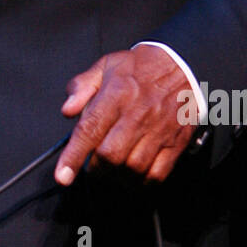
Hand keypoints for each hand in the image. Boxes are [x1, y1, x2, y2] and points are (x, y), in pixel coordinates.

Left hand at [54, 45, 195, 185]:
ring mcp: (159, 130)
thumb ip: (81, 87)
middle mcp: (138, 114)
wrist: (183, 65)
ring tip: (112, 168)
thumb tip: (67, 110)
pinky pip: (157, 174)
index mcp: (116, 94)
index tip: (63, 176)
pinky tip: (133, 175)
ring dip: (117, 176)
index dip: (73, 157)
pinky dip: (141, 182)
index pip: (90, 129)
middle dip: (96, 167)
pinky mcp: (176, 143)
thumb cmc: (140, 68)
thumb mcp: (105, 66)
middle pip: (111, 155)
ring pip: (133, 168)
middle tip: (93, 164)